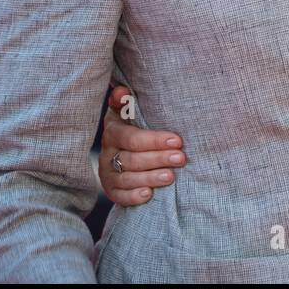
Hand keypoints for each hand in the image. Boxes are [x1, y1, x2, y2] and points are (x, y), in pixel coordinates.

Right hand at [98, 85, 185, 205]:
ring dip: (150, 177)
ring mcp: (108, 173)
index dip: (154, 140)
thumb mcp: (128, 111)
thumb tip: (122, 92)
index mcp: (113, 131)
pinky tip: (149, 194)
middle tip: (181, 158)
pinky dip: (134, 196)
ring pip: (127, 178)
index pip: (132, 137)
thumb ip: (126, 101)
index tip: (177, 140)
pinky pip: (120, 196)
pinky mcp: (112, 191)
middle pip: (132, 158)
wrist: (124, 151)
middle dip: (158, 158)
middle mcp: (108, 153)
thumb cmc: (135, 127)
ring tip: (171, 176)